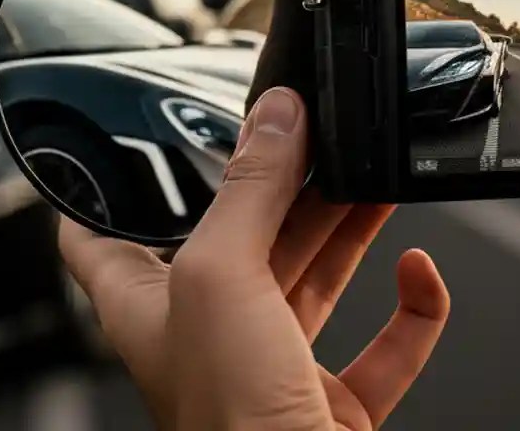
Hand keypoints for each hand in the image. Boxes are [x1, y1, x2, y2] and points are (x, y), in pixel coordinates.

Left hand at [59, 87, 449, 429]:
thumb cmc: (230, 428)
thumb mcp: (223, 278)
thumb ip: (250, 190)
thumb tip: (276, 119)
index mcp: (151, 309)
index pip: (100, 239)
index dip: (101, 190)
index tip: (119, 140)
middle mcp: (208, 337)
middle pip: (240, 241)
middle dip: (281, 186)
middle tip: (315, 136)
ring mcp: (273, 372)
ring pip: (314, 279)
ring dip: (349, 228)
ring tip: (373, 175)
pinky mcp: (333, 408)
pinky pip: (382, 347)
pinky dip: (409, 310)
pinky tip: (419, 273)